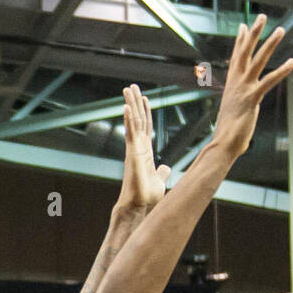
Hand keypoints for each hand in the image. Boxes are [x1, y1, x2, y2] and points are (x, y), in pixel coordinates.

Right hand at [117, 84, 170, 211]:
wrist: (140, 206)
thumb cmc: (147, 196)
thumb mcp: (160, 180)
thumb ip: (162, 172)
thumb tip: (166, 168)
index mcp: (145, 151)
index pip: (146, 126)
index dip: (146, 112)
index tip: (144, 98)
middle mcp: (138, 147)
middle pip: (138, 119)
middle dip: (135, 102)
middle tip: (132, 86)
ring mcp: (134, 149)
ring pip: (133, 122)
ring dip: (131, 104)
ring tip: (127, 89)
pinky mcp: (132, 153)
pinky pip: (130, 133)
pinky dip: (129, 119)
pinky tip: (127, 106)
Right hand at [210, 14, 292, 160]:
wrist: (223, 144)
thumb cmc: (228, 132)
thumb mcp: (232, 110)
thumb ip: (237, 102)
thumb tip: (238, 104)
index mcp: (231, 84)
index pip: (236, 57)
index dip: (240, 40)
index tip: (243, 26)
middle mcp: (236, 82)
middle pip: (245, 51)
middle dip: (253, 33)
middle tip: (261, 16)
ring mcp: (243, 89)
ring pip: (258, 60)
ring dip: (270, 43)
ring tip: (280, 30)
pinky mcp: (252, 98)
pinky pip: (269, 81)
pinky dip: (281, 71)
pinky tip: (292, 62)